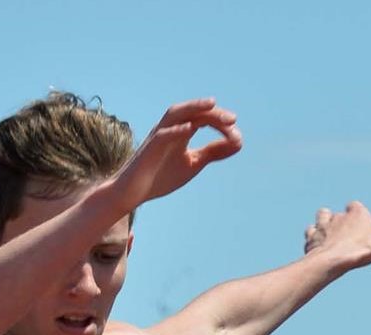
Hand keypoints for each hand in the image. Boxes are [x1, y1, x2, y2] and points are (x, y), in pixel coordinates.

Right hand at [115, 98, 242, 207]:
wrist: (132, 193)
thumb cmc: (160, 177)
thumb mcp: (193, 163)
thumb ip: (213, 152)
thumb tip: (239, 141)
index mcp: (180, 132)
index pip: (203, 119)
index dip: (220, 123)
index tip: (236, 134)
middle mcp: (169, 129)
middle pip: (192, 112)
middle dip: (212, 113)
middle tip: (232, 119)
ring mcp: (158, 137)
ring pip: (175, 114)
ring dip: (194, 108)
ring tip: (211, 105)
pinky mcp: (148, 149)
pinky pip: (162, 135)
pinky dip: (175, 130)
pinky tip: (189, 129)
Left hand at [302, 201, 370, 270]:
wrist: (334, 260)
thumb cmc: (361, 248)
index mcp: (356, 212)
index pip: (356, 207)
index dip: (359, 216)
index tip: (361, 227)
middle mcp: (338, 215)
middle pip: (338, 213)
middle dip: (340, 222)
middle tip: (345, 237)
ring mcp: (322, 226)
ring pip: (321, 218)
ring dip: (324, 225)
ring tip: (329, 237)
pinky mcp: (311, 239)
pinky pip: (310, 235)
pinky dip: (313, 240)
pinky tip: (318, 248)